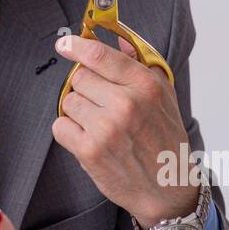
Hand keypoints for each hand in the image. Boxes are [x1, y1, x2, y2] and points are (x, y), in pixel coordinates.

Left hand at [51, 34, 196, 227]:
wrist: (168, 189)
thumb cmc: (165, 139)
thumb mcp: (164, 95)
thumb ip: (140, 64)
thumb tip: (118, 40)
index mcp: (145, 85)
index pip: (98, 54)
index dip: (76, 46)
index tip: (64, 44)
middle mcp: (126, 104)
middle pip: (79, 76)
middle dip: (86, 87)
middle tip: (102, 104)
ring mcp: (106, 128)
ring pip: (68, 101)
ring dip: (78, 111)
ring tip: (100, 125)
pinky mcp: (89, 151)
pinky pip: (60, 126)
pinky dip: (69, 132)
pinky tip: (90, 139)